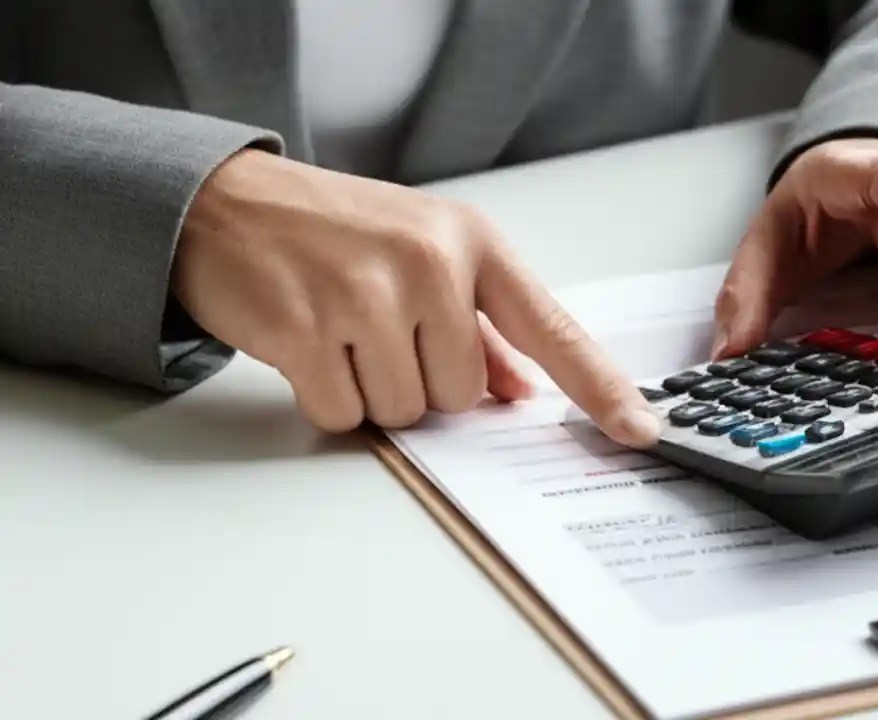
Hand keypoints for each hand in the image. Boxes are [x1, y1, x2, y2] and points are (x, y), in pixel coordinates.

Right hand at [172, 149, 658, 446]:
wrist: (228, 203)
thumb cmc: (336, 228)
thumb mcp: (424, 252)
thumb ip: (481, 326)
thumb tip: (521, 390)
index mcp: (471, 242)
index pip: (551, 328)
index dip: (599, 386)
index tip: (638, 428)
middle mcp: (428, 263)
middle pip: (463, 394)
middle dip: (423, 381)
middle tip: (380, 328)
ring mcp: (365, 295)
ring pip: (405, 411)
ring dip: (373, 390)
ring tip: (342, 330)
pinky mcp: (306, 331)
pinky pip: (345, 415)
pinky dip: (328, 397)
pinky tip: (309, 344)